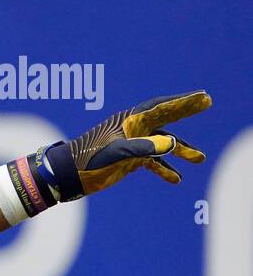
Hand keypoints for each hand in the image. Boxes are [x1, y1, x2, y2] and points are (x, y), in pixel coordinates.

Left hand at [38, 91, 211, 199]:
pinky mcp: (127, 160)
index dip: (181, 101)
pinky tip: (176, 179)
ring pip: (161, 145)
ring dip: (181, 151)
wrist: (68, 174)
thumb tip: (172, 144)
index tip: (201, 96)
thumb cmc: (89, 159)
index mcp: (129, 122)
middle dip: (185, 111)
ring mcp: (131, 145)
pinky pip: (151, 163)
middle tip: (206, 102)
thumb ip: (143, 147)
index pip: (160, 107)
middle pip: (165, 119)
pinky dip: (164, 169)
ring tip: (200, 159)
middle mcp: (132, 130)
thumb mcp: (117, 152)